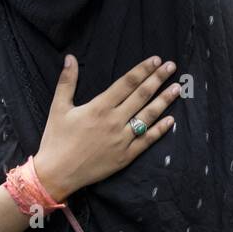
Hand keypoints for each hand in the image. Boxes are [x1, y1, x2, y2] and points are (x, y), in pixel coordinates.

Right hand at [33, 54, 180, 201]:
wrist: (56, 173)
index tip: (156, 60)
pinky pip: (147, 140)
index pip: (126, 83)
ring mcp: (122, 139)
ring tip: (177, 88)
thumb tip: (70, 58)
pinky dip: (160, 130)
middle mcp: (114, 121)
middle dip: (158, 79)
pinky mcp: (126, 156)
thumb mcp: (58, 108)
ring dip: (164, 101)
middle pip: (141, 96)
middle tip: (172, 67)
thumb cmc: (56, 140)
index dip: (143, 70)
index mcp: (99, 107)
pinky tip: (171, 120)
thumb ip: (67, 82)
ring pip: (148, 116)